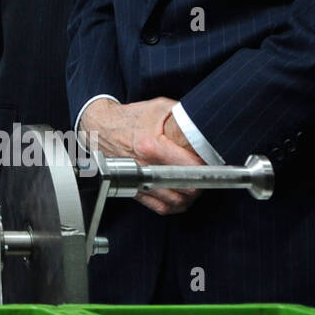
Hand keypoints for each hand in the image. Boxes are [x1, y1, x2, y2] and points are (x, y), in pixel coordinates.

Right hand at [79, 97, 206, 215]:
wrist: (99, 127)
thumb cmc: (128, 118)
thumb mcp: (157, 108)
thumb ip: (182, 115)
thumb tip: (205, 121)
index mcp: (151, 145)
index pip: (189, 167)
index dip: (207, 168)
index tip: (214, 164)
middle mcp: (144, 166)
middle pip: (184, 187)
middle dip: (201, 183)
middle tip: (208, 175)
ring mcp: (139, 180)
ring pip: (174, 201)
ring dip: (190, 197)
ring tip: (196, 186)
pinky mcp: (134, 188)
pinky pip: (159, 207)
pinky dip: (174, 206)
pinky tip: (181, 197)